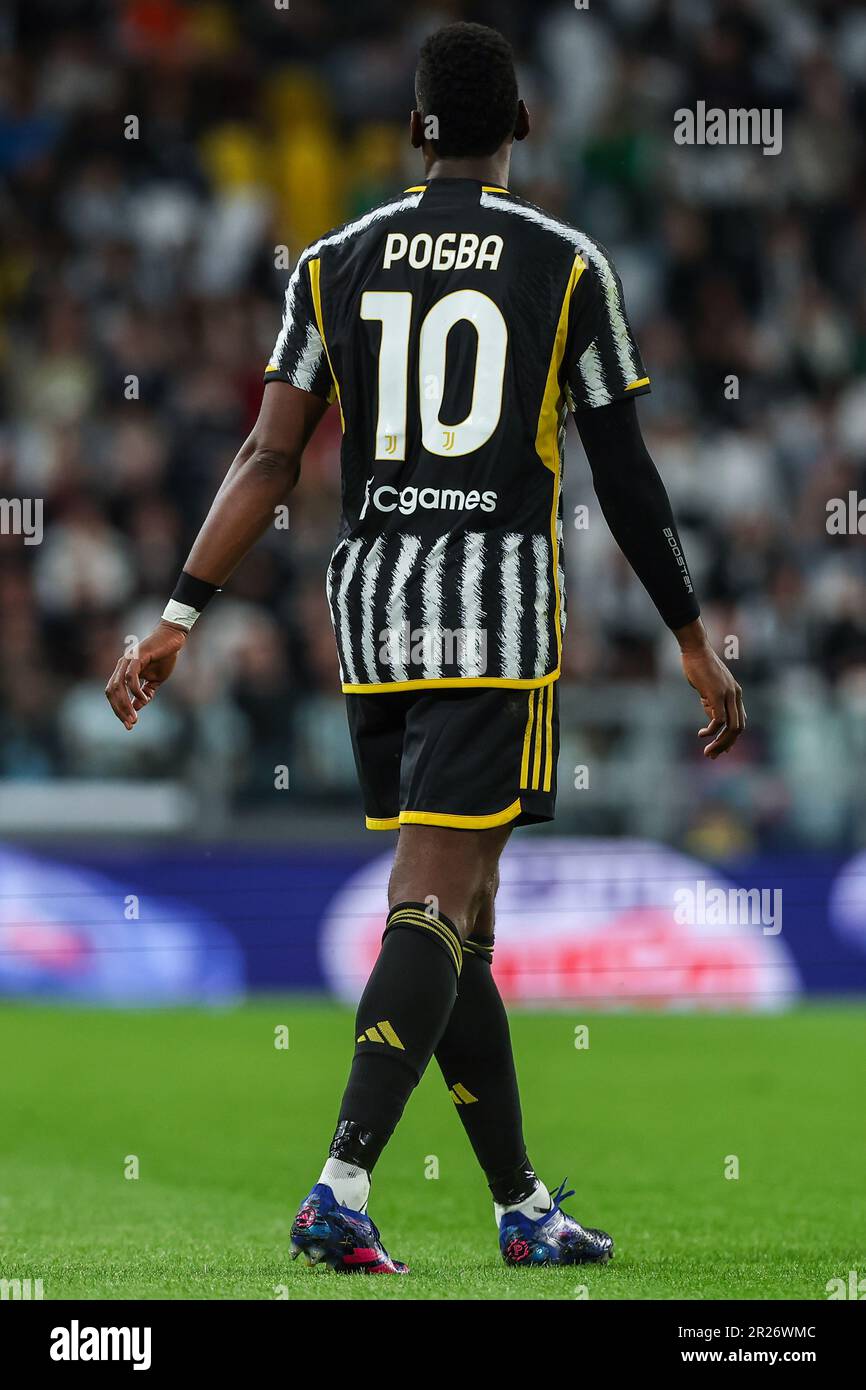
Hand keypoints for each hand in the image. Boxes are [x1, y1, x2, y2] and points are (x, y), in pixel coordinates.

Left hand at [105, 621, 187, 729]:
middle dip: (119, 710)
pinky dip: (135, 690)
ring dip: (125, 704)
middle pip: (112, 692)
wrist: (172, 638)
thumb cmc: (164, 657)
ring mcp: (127, 660)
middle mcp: (121, 666)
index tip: (129, 724)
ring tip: (134, 717)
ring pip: (118, 686)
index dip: (119, 709)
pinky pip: (131, 676)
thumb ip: (145, 693)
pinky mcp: (136, 656)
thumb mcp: (155, 680)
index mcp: (123, 672)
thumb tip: (136, 708)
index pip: (114, 694)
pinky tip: (144, 699)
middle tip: (130, 724)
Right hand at [675, 620, 745, 758]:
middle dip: (727, 745)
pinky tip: (701, 734)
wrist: (695, 649)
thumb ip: (711, 705)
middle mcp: (736, 695)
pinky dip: (711, 731)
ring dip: (721, 743)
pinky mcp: (718, 694)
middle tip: (712, 755)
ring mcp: (729, 695)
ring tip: (708, 751)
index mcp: (736, 694)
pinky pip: (719, 719)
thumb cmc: (698, 667)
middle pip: (739, 728)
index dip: (732, 738)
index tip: (721, 750)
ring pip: (732, 727)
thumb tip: (712, 724)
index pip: (740, 721)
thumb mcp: (707, 689)